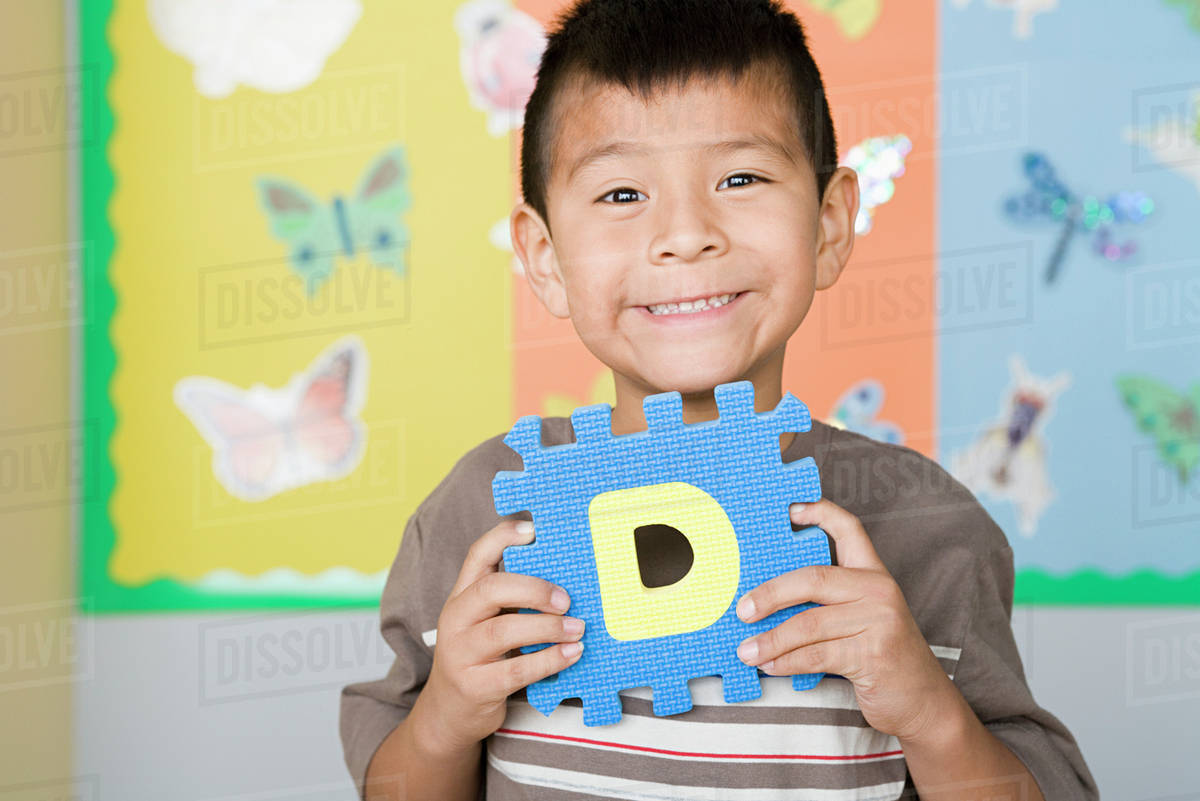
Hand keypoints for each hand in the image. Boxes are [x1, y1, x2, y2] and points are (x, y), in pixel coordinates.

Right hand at [416, 519, 584, 755]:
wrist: (449, 713)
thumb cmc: (480, 658)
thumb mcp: (486, 622)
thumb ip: (512, 601)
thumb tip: (567, 581)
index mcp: (462, 596)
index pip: (477, 556)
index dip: (503, 537)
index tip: (533, 529)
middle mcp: (456, 620)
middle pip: (491, 590)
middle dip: (534, 589)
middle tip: (566, 599)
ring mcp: (462, 654)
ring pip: (503, 631)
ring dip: (547, 627)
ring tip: (577, 628)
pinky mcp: (475, 686)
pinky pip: (516, 670)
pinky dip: (549, 660)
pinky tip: (571, 653)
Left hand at [733, 498, 956, 741]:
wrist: (924, 701)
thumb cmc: (883, 657)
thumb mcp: (863, 618)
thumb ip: (829, 602)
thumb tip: (766, 600)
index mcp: (874, 574)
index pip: (849, 530)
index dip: (820, 513)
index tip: (789, 509)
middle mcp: (878, 590)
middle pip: (813, 579)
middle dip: (771, 594)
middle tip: (742, 609)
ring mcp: (878, 621)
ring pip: (809, 623)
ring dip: (771, 640)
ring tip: (746, 650)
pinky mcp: (872, 654)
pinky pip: (816, 654)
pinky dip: (787, 662)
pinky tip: (770, 666)